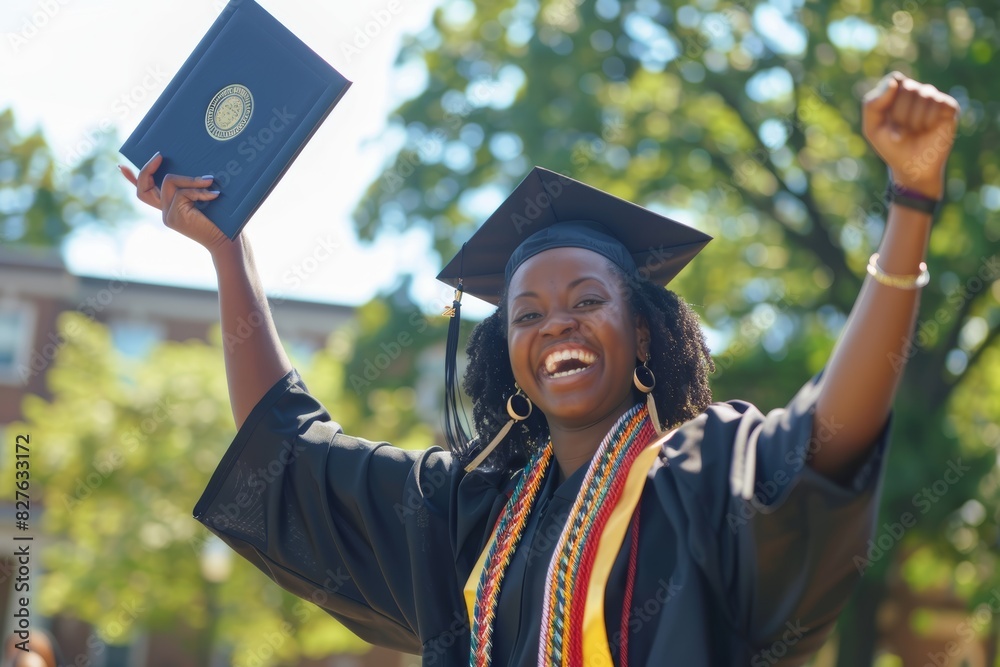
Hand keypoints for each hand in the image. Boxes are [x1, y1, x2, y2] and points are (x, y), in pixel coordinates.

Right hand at [118, 152, 232, 252]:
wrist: (227, 241)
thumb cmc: (222, 219)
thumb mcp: (204, 198)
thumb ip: (194, 186)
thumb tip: (195, 165)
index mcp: (169, 207)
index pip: (144, 193)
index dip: (131, 179)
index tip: (121, 166)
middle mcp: (165, 212)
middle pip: (144, 187)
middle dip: (148, 168)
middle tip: (159, 156)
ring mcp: (168, 215)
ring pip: (168, 183)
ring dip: (190, 179)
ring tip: (209, 182)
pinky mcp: (175, 216)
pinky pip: (183, 193)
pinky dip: (199, 191)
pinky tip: (214, 195)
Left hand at [862, 72, 958, 199]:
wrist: (911, 167)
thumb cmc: (891, 146)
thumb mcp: (872, 127)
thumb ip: (872, 103)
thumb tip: (895, 81)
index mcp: (897, 92)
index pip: (895, 79)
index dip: (889, 99)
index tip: (887, 118)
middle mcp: (917, 91)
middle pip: (908, 88)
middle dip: (900, 114)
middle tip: (900, 131)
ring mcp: (934, 98)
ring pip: (924, 95)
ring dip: (914, 120)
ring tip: (914, 132)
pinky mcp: (949, 107)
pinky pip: (938, 103)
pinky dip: (928, 121)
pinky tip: (928, 130)